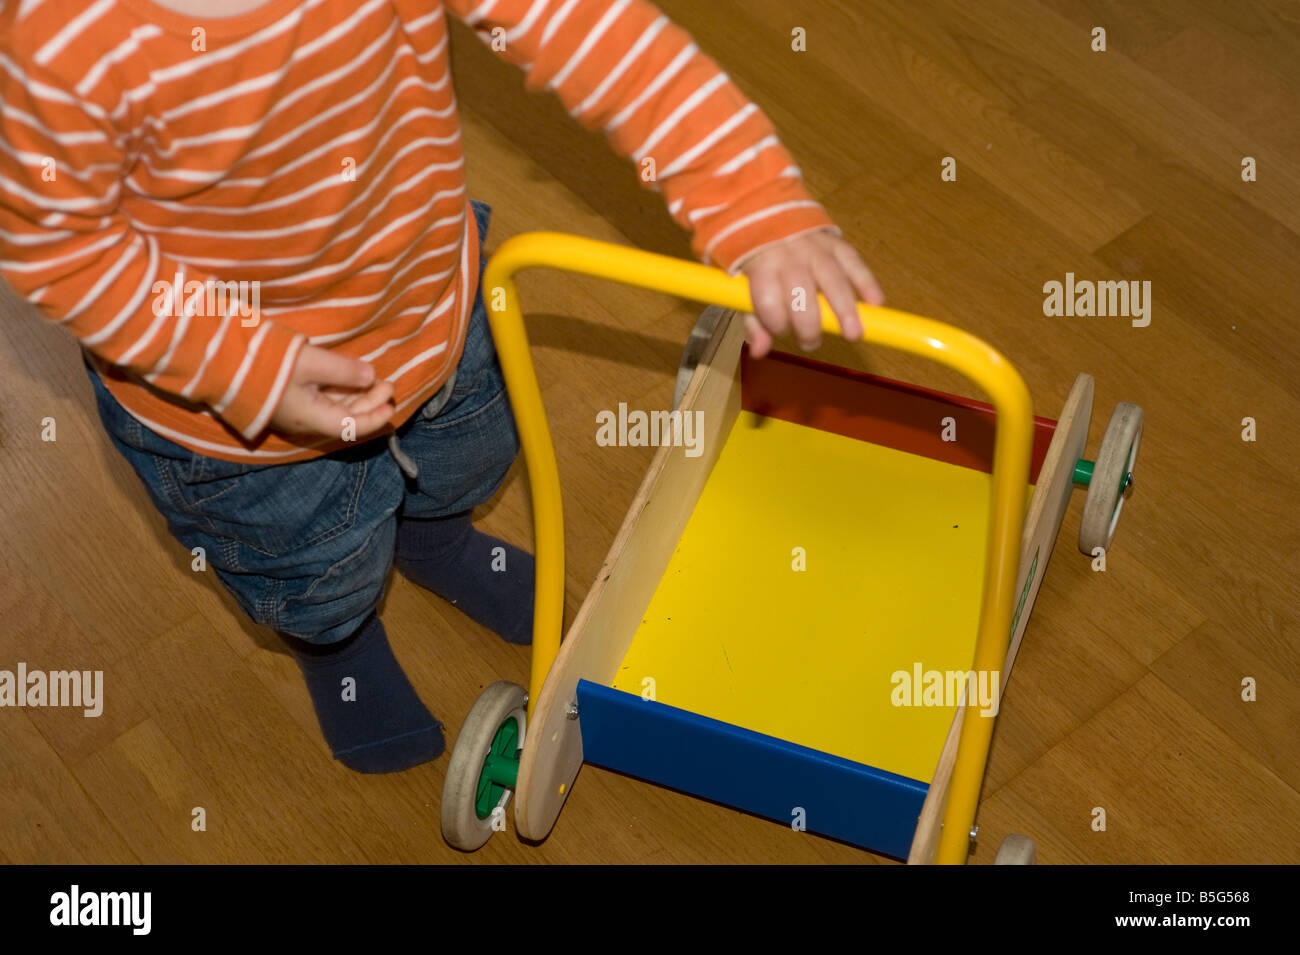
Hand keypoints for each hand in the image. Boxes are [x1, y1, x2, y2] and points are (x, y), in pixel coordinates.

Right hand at [269, 342, 395, 439]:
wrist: (222, 362)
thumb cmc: (268, 364)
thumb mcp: (311, 363)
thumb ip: (344, 371)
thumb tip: (371, 376)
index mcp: (312, 419)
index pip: (353, 427)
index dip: (376, 417)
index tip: (392, 403)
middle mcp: (306, 421)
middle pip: (347, 418)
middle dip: (371, 403)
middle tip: (388, 384)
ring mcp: (297, 411)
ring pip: (336, 409)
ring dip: (357, 397)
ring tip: (376, 380)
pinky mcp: (290, 399)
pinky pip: (323, 400)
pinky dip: (341, 392)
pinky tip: (352, 378)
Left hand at [739, 229, 883, 357]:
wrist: (763, 208)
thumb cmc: (752, 254)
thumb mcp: (739, 284)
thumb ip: (752, 318)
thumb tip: (760, 352)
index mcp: (761, 266)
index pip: (769, 301)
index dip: (776, 323)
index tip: (781, 331)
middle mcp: (789, 256)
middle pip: (802, 295)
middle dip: (809, 325)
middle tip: (811, 342)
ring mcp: (815, 248)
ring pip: (833, 280)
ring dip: (845, 309)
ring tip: (854, 333)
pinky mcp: (835, 242)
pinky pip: (854, 263)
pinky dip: (867, 283)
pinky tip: (875, 303)